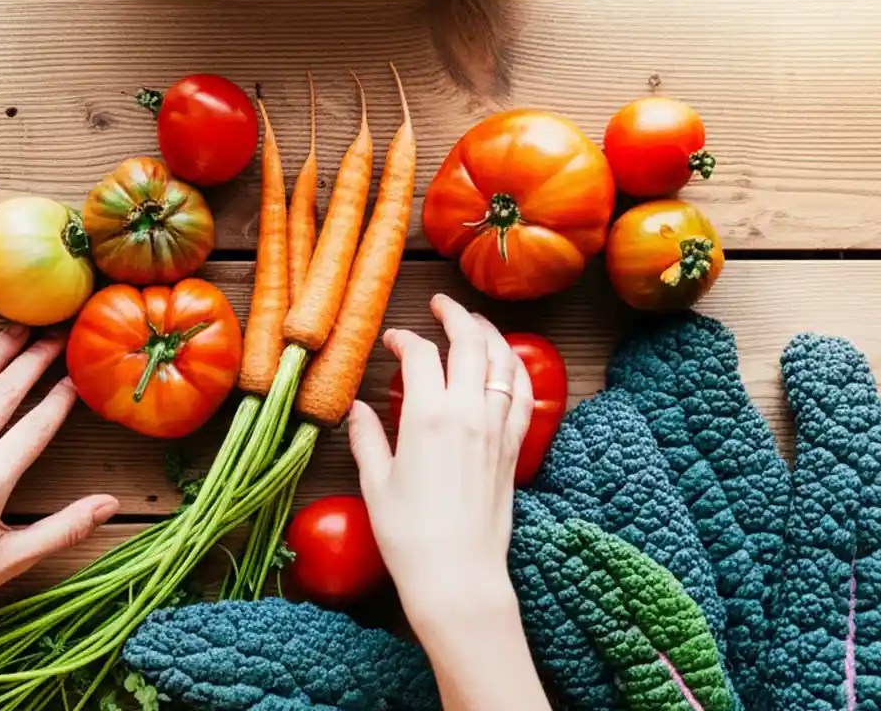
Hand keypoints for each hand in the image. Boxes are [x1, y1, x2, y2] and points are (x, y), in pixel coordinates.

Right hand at [349, 294, 531, 609]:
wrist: (458, 576)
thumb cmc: (409, 535)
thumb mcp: (375, 483)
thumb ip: (367, 438)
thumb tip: (356, 409)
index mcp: (428, 416)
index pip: (421, 355)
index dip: (405, 340)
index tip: (393, 342)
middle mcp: (469, 412)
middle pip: (470, 343)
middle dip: (455, 315)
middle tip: (440, 304)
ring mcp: (498, 428)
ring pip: (503, 361)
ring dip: (489, 334)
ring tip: (475, 323)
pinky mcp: (514, 448)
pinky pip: (524, 394)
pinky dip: (516, 368)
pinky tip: (507, 364)